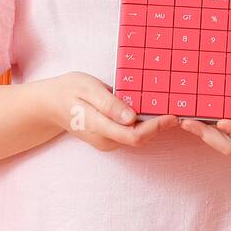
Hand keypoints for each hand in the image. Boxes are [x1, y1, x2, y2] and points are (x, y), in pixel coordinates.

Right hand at [45, 71, 180, 151]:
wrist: (50, 104)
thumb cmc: (69, 91)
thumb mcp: (87, 89)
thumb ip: (109, 104)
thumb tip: (132, 118)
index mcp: (99, 127)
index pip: (134, 135)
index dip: (156, 127)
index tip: (173, 115)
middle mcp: (105, 139)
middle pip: (140, 138)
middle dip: (161, 127)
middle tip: (180, 109)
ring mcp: (107, 141)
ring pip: (137, 137)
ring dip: (155, 126)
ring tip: (172, 108)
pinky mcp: (109, 137)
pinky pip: (131, 133)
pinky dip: (145, 124)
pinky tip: (154, 110)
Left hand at [179, 44, 230, 154]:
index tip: (222, 120)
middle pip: (229, 145)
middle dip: (207, 136)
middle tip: (187, 122)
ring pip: (217, 136)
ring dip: (199, 130)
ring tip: (180, 117)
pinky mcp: (225, 111)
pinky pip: (211, 121)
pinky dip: (199, 118)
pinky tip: (184, 108)